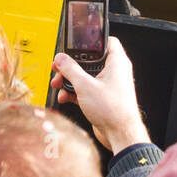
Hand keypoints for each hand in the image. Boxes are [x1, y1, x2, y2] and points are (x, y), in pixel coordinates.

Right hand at [52, 37, 148, 152]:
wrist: (119, 134)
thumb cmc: (112, 109)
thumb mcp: (85, 86)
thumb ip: (71, 70)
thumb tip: (61, 58)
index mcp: (117, 62)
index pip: (106, 42)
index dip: (91, 41)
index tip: (74, 45)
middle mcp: (114, 72)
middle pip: (90, 60)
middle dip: (72, 65)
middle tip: (59, 68)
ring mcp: (108, 85)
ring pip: (85, 76)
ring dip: (69, 80)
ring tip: (58, 85)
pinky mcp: (101, 98)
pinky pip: (85, 90)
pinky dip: (74, 92)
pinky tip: (64, 97)